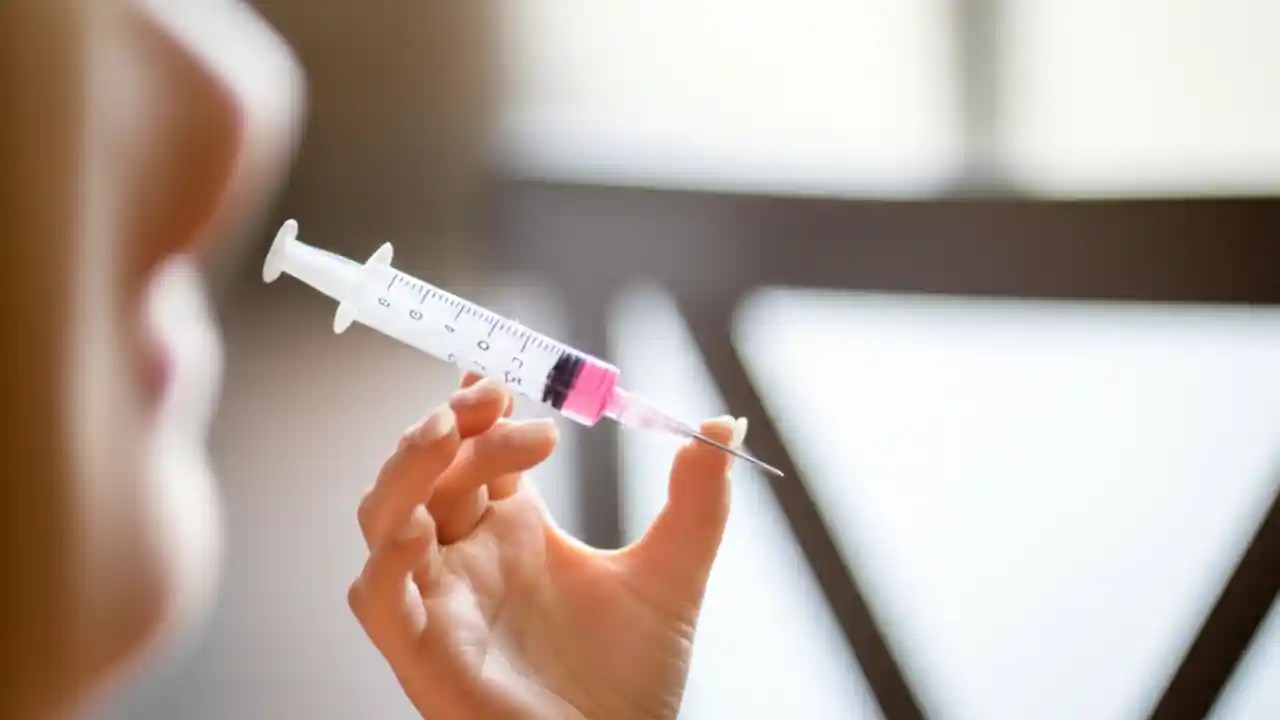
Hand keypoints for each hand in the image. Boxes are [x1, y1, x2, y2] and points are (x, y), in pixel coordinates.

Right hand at [348, 374, 740, 719]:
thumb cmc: (631, 678)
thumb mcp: (673, 575)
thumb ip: (697, 501)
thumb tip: (727, 427)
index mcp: (513, 528)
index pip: (474, 447)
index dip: (478, 406)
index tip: (507, 373)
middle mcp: (467, 555)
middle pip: (430, 468)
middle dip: (450, 423)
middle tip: (497, 396)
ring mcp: (440, 600)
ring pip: (385, 516)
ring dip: (405, 468)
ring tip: (448, 429)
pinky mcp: (424, 651)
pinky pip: (377, 597)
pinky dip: (386, 557)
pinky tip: (420, 527)